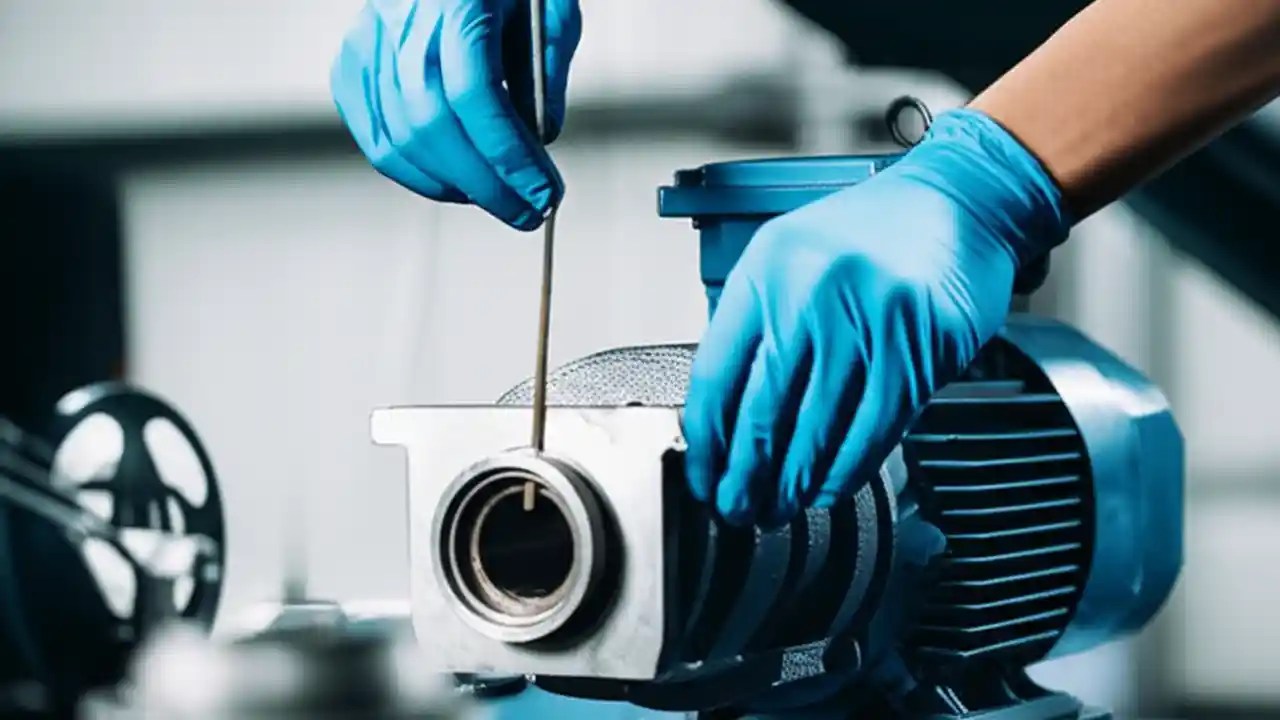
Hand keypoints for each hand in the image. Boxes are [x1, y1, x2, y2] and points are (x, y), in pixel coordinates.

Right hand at [331, 0, 581, 229]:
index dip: (508, 156)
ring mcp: (369, 42)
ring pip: (398, 139)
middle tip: (528, 212)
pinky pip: (375, 135)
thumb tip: (539, 142)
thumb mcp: (550, 12)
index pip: (475, 95)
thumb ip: (547, 75)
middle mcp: (403, 21)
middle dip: (485, 184)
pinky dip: (413, 171)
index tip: (544, 194)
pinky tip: (453, 183)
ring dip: (453, 186)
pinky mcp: (352, 61)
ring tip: (497, 199)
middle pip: (431, 124)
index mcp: (458, 1)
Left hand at [682, 109, 1071, 526]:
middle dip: (743, 478)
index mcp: (766, 272)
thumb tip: (722, 414)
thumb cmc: (871, 233)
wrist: (961, 200)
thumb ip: (757, 321)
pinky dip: (846, 471)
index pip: (715, 374)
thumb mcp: (791, 254)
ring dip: (793, 485)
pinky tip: (829, 489)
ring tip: (779, 509)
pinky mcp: (917, 350)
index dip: (706, 441)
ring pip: (816, 432)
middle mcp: (811, 294)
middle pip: (761, 412)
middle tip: (736, 510)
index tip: (705, 475)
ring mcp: (866, 322)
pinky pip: (873, 431)